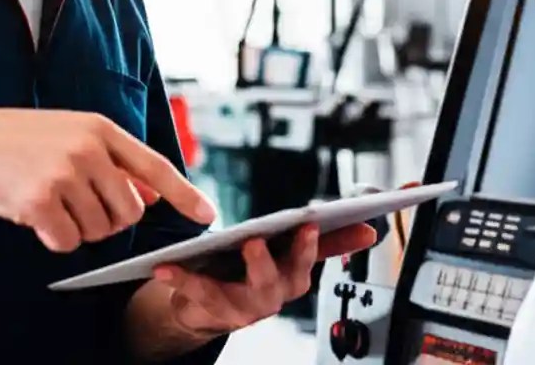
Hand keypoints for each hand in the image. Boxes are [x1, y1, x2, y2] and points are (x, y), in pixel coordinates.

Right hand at [0, 109, 216, 251]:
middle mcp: (88, 148)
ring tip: (50, 201)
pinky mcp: (39, 200)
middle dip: (108, 219)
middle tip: (76, 203)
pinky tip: (34, 214)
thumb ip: (113, 165)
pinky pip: (68, 242)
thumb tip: (150, 198)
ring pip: (99, 231)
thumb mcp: (73, 139)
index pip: (155, 166)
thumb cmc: (24, 144)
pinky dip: (53, 238)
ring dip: (77, 228)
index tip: (208, 216)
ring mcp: (64, 173)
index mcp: (101, 129)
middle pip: (129, 213)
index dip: (184, 194)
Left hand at [152, 223, 377, 335]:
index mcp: (293, 274)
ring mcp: (246, 307)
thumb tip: (370, 230)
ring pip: (249, 293)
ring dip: (250, 268)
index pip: (314, 257)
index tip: (325, 223)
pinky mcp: (214, 311)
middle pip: (287, 278)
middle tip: (279, 235)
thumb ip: (327, 241)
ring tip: (246, 243)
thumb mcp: (286, 253)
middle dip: (288, 257)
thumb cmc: (249, 270)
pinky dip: (182, 278)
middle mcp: (275, 294)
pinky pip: (199, 294)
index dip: (324, 244)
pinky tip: (165, 265)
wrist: (206, 308)